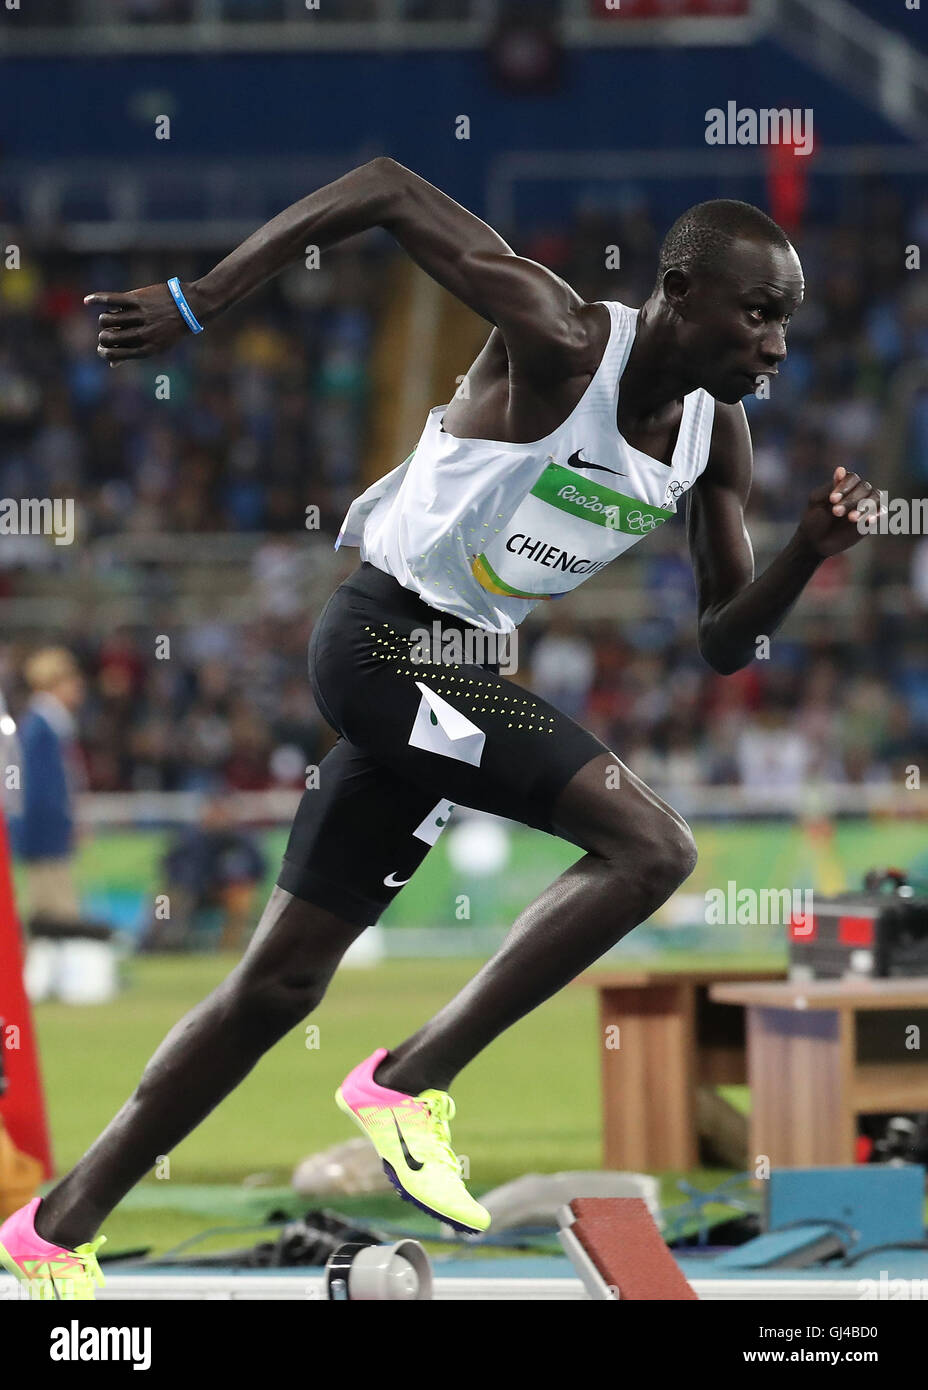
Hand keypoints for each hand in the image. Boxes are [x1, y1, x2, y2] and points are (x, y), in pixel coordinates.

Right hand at [84, 281, 205, 365]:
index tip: (102, 346)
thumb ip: (133, 353)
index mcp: (146, 349)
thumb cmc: (170, 329)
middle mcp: (142, 334)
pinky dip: (96, 299)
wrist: (189, 307)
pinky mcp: (136, 299)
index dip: (104, 351)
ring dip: (105, 318)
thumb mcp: (156, 346)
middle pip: (107, 336)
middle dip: (103, 335)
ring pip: (106, 319)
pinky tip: (87, 301)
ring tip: (112, 316)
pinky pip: (110, 299)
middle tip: (108, 330)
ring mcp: (139, 316)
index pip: (114, 354)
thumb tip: (112, 363)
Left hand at [796, 466, 882, 557]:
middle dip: (851, 500)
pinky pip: (880, 513)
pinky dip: (876, 515)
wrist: (816, 541)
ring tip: (851, 518)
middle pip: (864, 488)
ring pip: (875, 498)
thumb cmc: (814, 518)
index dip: (844, 487)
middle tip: (836, 512)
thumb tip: (841, 469)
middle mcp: (858, 491)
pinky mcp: (872, 518)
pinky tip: (869, 521)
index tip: (832, 500)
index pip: (852, 478)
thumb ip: (831, 487)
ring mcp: (867, 504)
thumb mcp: (818, 501)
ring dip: (864, 507)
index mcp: (844, 484)